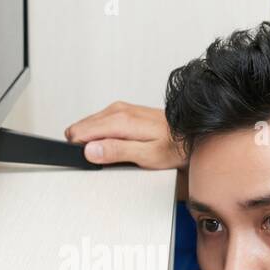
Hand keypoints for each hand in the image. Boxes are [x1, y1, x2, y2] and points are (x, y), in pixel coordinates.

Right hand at [65, 101, 184, 169]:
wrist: (189, 135)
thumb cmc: (173, 148)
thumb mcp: (146, 156)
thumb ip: (116, 152)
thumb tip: (91, 150)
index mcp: (120, 121)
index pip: (79, 133)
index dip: (81, 150)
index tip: (92, 160)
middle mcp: (117, 110)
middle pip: (80, 129)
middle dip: (86, 146)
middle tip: (106, 159)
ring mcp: (119, 108)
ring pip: (88, 126)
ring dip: (94, 141)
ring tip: (114, 152)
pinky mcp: (121, 111)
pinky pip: (99, 124)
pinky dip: (101, 136)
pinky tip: (116, 144)